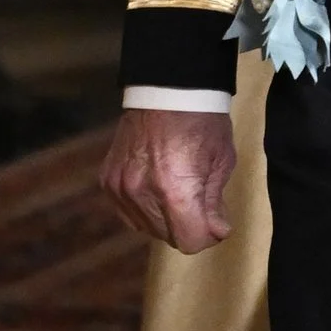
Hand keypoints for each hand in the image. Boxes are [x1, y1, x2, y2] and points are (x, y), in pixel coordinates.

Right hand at [102, 103, 237, 252]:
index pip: (190, 242)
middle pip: (169, 237)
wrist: (166, 88)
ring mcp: (120, 187)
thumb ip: (214, 203)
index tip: (216, 222)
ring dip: (166, 218)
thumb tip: (215, 232)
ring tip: (177, 189)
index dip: (208, 235)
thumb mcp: (221, 162)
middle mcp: (142, 192)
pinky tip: (157, 187)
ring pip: (147, 228)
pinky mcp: (108, 180)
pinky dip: (144, 207)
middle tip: (200, 201)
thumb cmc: (201, 120)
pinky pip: (128, 213)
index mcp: (174, 190)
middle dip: (188, 226)